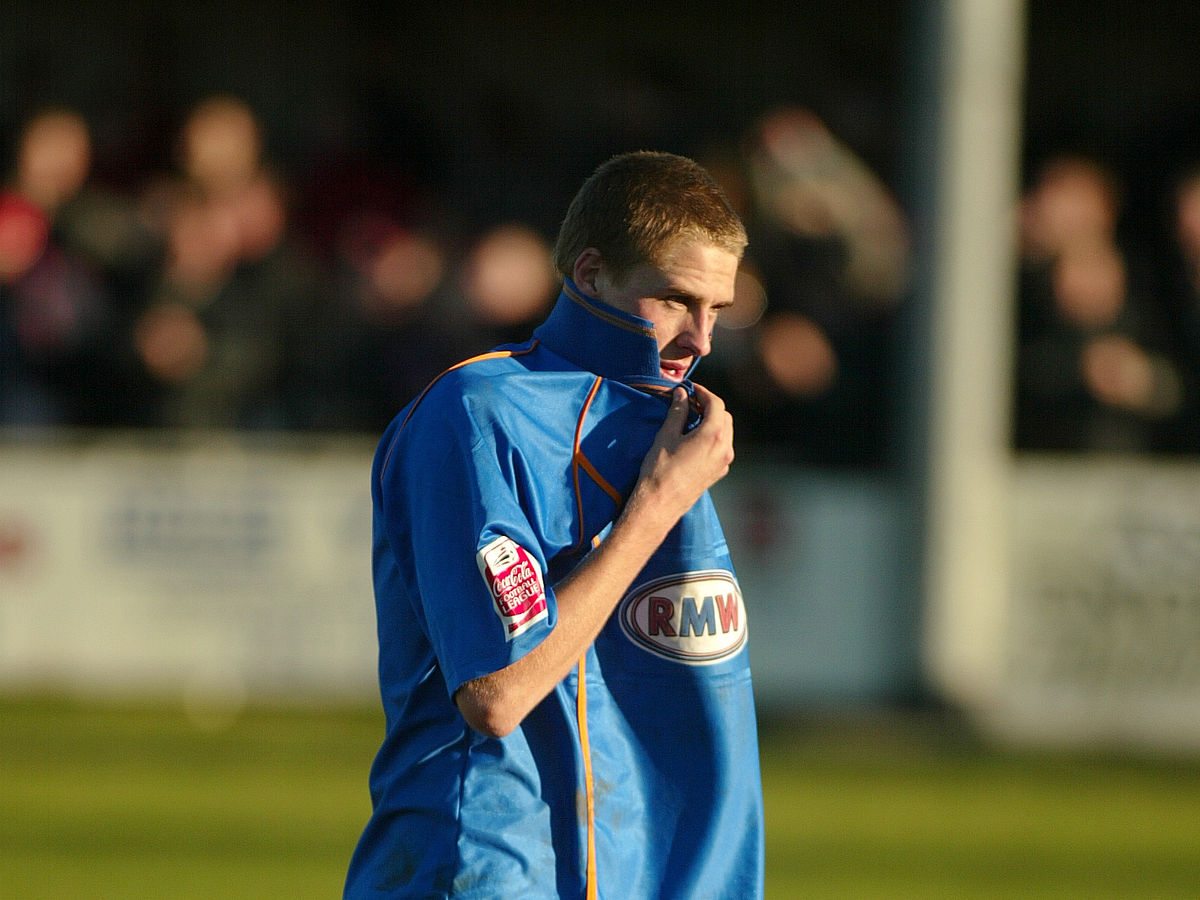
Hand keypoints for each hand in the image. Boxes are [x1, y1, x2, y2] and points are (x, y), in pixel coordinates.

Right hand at [631, 384, 734, 523]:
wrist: (660, 504)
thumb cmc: (660, 469)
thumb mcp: (667, 435)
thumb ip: (678, 412)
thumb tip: (681, 394)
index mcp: (714, 436)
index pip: (716, 404)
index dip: (703, 392)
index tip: (690, 389)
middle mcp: (725, 448)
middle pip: (724, 417)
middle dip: (709, 406)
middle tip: (690, 402)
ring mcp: (724, 462)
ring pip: (725, 432)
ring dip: (712, 422)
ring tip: (691, 419)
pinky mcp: (719, 472)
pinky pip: (722, 447)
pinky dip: (712, 437)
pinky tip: (694, 438)